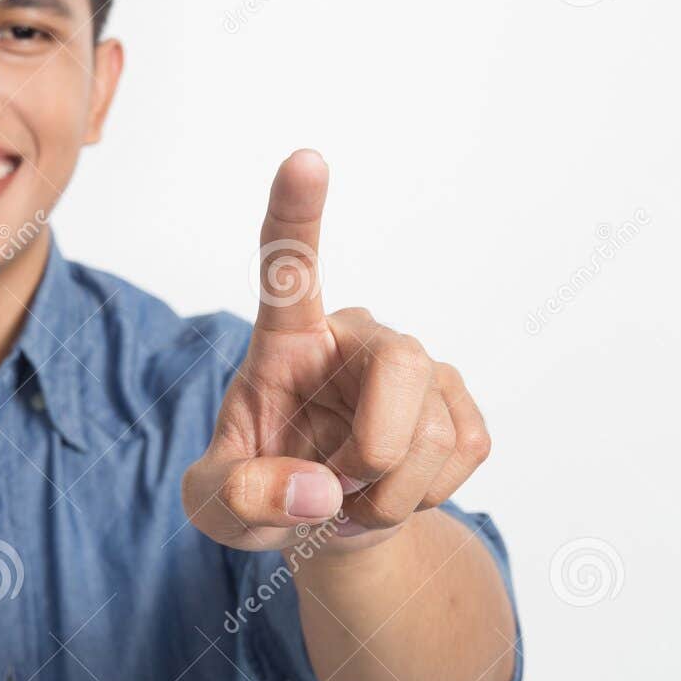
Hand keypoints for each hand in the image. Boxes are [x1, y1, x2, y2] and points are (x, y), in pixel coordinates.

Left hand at [182, 149, 492, 554]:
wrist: (323, 521)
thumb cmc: (260, 491)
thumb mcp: (215, 507)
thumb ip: (239, 498)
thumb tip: (316, 490)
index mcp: (284, 340)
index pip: (288, 267)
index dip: (297, 214)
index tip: (305, 159)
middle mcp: (356, 337)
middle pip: (402, 363)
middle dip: (377, 450)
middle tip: (337, 491)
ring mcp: (416, 367)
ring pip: (432, 431)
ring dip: (387, 494)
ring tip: (350, 496)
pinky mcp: (460, 404)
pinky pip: (465, 449)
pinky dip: (423, 496)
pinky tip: (391, 490)